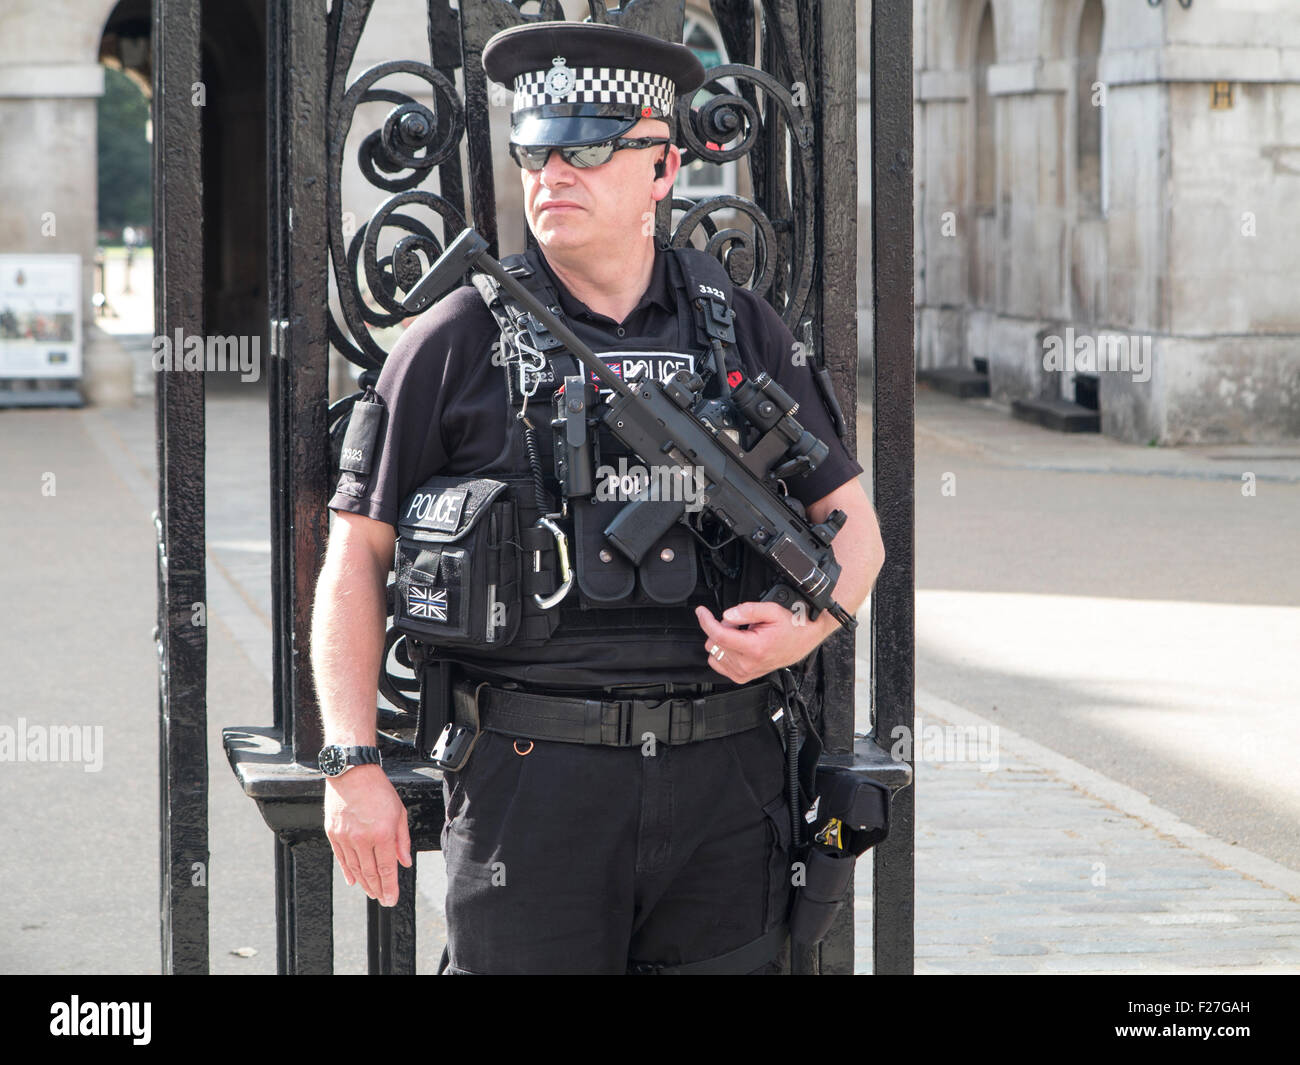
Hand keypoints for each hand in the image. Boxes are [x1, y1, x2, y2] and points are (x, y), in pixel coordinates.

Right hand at [323, 764, 412, 906]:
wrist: (352, 772)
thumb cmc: (378, 789)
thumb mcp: (399, 812)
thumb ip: (402, 840)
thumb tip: (405, 861)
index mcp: (383, 833)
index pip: (387, 868)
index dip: (390, 887)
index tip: (392, 899)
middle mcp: (363, 838)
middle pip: (370, 872)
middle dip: (378, 889)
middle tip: (383, 899)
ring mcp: (346, 837)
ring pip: (355, 868)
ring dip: (364, 883)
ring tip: (371, 892)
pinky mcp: (333, 833)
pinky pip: (341, 858)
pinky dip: (347, 872)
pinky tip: (353, 881)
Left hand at [695, 600, 831, 683]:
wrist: (804, 640)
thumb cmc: (792, 627)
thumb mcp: (772, 610)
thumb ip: (748, 610)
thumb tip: (727, 615)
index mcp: (754, 648)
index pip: (719, 635)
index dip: (706, 621)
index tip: (701, 611)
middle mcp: (748, 664)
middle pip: (714, 643)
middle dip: (721, 628)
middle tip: (738, 623)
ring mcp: (744, 673)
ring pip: (715, 653)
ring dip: (723, 640)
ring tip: (741, 634)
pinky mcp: (742, 677)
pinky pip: (718, 664)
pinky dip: (723, 652)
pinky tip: (737, 644)